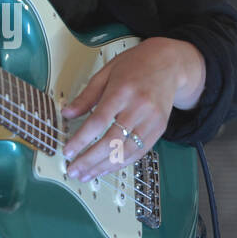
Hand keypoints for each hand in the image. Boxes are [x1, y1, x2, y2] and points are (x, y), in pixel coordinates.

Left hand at [60, 37, 205, 179]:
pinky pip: (139, 152)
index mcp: (123, 91)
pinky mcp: (160, 129)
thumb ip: (86, 96)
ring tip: (87, 174)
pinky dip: (121, 163)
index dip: (82, 140)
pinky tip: (106, 168)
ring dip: (104, 167)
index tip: (68, 151)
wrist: (169, 63)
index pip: (99, 121)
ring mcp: (152, 120)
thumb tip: (67, 113)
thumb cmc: (136, 65)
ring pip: (126, 151)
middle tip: (74, 170)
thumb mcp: (106, 73)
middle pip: (112, 141)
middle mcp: (139, 107)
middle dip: (90, 160)